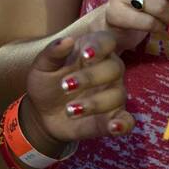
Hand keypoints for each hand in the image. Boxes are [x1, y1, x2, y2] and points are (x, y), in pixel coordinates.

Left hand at [19, 29, 133, 155]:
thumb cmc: (46, 83)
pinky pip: (126, 120)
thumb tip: (67, 41)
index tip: (85, 55)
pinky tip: (113, 128)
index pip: (106, 41)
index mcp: (92, 51)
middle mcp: (108, 71)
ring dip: (95, 103)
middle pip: (115, 68)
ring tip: (70, 110)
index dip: (100, 47)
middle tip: (66, 87)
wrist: (42, 114)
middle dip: (92, 77)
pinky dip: (123, 124)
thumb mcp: (42, 66)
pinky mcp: (112, 117)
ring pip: (118, 94)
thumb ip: (52, 53)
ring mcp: (112, 94)